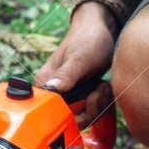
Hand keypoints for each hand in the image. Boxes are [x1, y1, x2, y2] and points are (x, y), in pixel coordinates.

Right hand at [36, 2, 115, 126]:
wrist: (103, 28)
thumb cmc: (89, 39)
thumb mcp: (79, 59)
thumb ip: (66, 76)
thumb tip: (51, 89)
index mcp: (45, 85)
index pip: (54, 116)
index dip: (74, 114)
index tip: (89, 98)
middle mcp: (53, 93)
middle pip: (70, 120)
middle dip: (90, 110)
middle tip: (99, 89)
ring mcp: (68, 95)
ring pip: (83, 118)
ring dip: (98, 105)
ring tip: (102, 85)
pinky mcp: (80, 96)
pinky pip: (90, 112)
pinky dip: (101, 103)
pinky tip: (103, 87)